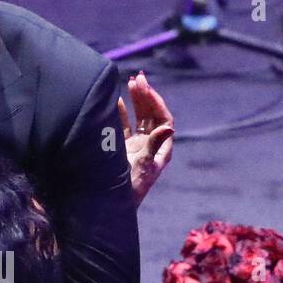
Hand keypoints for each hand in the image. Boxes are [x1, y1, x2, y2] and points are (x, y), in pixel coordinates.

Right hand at [117, 70, 174, 205]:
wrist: (114, 203)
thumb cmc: (131, 186)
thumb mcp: (144, 164)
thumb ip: (154, 144)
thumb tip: (169, 127)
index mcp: (161, 149)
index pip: (164, 119)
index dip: (156, 102)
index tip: (146, 89)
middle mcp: (151, 146)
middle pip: (152, 115)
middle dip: (146, 96)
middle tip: (138, 78)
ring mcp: (137, 146)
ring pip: (139, 118)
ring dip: (135, 101)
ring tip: (130, 82)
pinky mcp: (124, 149)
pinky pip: (124, 126)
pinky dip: (121, 113)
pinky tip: (117, 101)